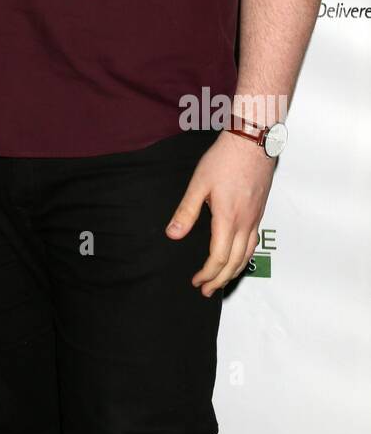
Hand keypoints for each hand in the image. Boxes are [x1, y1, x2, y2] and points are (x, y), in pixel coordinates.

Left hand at [164, 130, 275, 294]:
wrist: (252, 142)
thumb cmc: (225, 159)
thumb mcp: (199, 183)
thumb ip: (186, 211)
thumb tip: (173, 234)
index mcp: (228, 218)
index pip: (219, 258)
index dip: (207, 274)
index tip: (197, 281)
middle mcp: (245, 223)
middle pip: (235, 263)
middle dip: (219, 280)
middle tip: (206, 290)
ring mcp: (255, 218)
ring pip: (247, 255)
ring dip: (233, 272)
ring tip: (220, 281)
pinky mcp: (259, 212)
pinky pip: (254, 243)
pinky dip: (244, 258)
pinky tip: (237, 258)